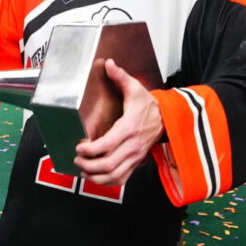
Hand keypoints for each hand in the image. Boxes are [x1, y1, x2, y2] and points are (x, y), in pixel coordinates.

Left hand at [72, 59, 163, 190]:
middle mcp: (132, 146)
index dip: (90, 150)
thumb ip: (120, 77)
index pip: (107, 145)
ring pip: (114, 175)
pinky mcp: (137, 163)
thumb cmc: (149, 105)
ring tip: (83, 170)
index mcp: (129, 128)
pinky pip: (122, 178)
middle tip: (77, 159)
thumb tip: (108, 64)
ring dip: (96, 177)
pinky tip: (96, 177)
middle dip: (89, 165)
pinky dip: (108, 182)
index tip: (79, 147)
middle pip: (108, 164)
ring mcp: (136, 157)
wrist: (168, 119)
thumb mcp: (136, 88)